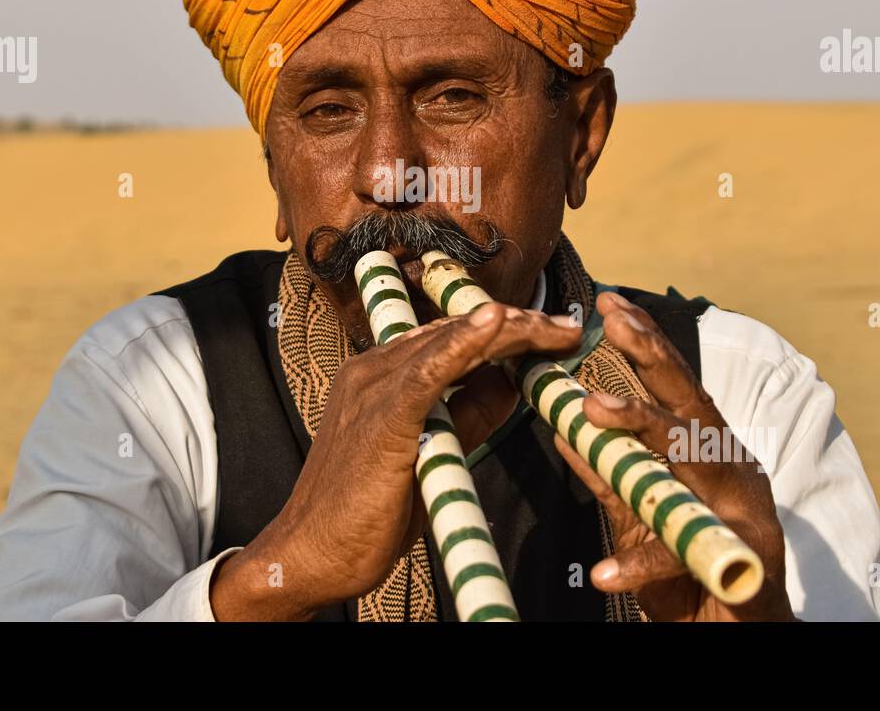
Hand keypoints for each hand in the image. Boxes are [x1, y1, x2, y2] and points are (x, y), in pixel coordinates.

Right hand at [211, 302, 580, 619]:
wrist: (312, 556)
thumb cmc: (367, 514)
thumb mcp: (434, 452)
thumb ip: (469, 415)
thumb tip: (514, 382)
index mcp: (381, 376)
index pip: (451, 338)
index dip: (504, 332)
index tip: (551, 334)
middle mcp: (373, 370)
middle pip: (455, 333)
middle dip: (518, 327)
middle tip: (567, 329)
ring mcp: (372, 388)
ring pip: (448, 344)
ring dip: (508, 331)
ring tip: (554, 327)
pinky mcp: (381, 416)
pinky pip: (429, 372)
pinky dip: (465, 344)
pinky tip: (497, 321)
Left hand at [552, 290, 794, 620]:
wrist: (734, 636)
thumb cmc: (688, 571)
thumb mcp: (640, 513)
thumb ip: (611, 473)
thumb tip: (566, 429)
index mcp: (708, 451)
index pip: (675, 388)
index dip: (644, 344)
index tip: (607, 306)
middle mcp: (731, 467)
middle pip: (689, 402)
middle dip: (650, 356)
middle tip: (610, 320)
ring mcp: (743, 509)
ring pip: (691, 457)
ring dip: (640, 429)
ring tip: (592, 409)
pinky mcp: (745, 560)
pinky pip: (682, 554)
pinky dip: (640, 562)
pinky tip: (605, 571)